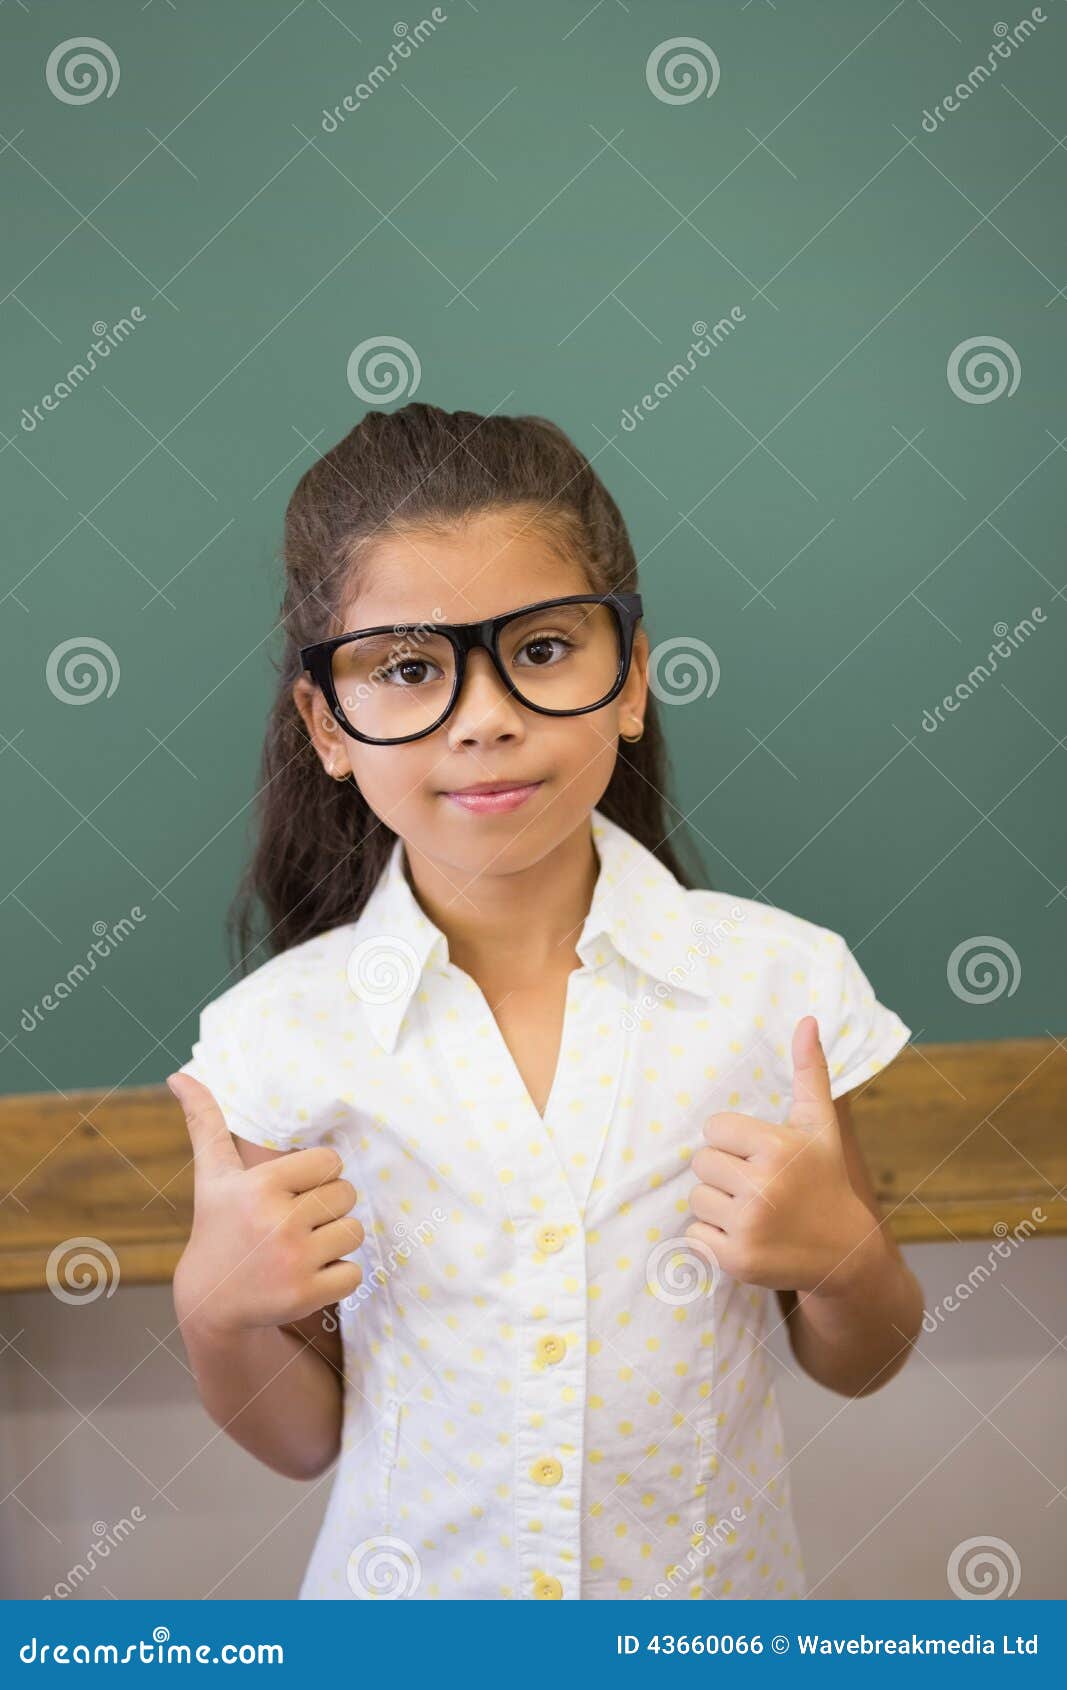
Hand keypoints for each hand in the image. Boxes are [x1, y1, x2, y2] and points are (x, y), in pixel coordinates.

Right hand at [168, 1071, 363, 1335]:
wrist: (211, 1300)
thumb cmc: (218, 1226)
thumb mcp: (212, 1175)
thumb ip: (205, 1122)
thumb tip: (178, 1074)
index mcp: (261, 1185)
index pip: (330, 1161)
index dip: (317, 1175)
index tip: (292, 1191)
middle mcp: (278, 1221)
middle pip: (346, 1195)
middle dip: (327, 1207)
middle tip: (296, 1222)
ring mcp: (293, 1261)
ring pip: (354, 1232)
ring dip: (335, 1241)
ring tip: (300, 1248)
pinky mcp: (306, 1295)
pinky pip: (354, 1273)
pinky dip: (337, 1277)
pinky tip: (305, 1275)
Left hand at [684, 1015, 872, 1292]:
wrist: (844, 1253)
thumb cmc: (823, 1179)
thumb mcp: (818, 1126)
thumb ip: (809, 1071)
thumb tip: (807, 1019)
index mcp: (776, 1148)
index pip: (713, 1129)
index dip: (734, 1142)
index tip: (761, 1157)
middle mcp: (763, 1187)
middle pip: (701, 1164)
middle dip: (724, 1173)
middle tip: (759, 1187)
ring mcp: (749, 1227)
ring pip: (696, 1199)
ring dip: (717, 1206)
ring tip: (755, 1212)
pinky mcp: (736, 1260)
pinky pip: (694, 1236)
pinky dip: (713, 1239)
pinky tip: (747, 1237)